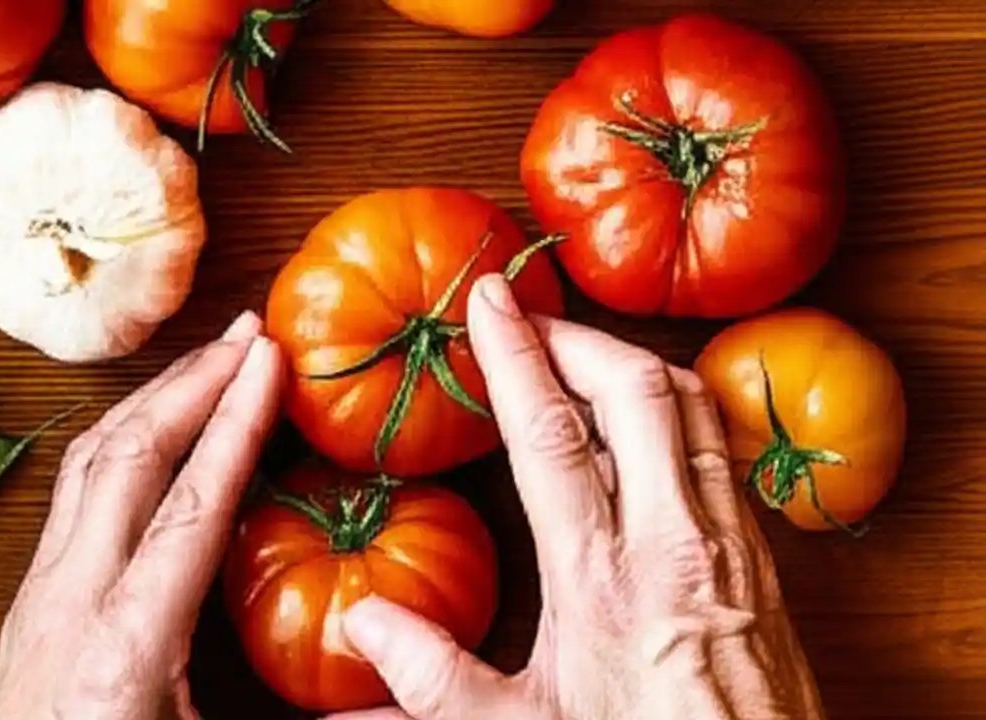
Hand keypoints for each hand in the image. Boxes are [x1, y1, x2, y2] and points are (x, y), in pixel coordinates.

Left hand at [0, 311, 281, 719]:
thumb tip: (406, 712)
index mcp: (124, 646)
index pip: (190, 504)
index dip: (234, 422)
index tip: (269, 358)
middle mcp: (70, 601)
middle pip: (129, 457)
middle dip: (193, 380)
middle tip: (249, 327)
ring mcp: (40, 594)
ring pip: (90, 461)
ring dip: (152, 398)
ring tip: (208, 358)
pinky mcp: (31, 598)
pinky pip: (75, 488)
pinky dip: (121, 436)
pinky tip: (150, 429)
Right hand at [330, 276, 822, 719]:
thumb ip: (435, 677)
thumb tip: (364, 625)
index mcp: (602, 576)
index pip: (550, 432)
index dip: (514, 354)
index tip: (488, 302)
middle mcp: (674, 541)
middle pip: (636, 389)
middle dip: (577, 336)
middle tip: (529, 320)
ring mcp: (727, 542)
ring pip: (692, 405)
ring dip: (632, 362)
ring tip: (582, 353)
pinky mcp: (761, 557)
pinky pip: (723, 446)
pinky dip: (680, 406)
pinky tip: (651, 420)